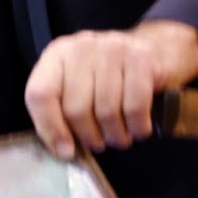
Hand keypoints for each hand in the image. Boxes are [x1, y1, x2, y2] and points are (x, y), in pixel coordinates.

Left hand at [24, 19, 197, 159]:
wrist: (158, 49)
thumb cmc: (110, 77)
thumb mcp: (78, 87)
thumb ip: (61, 113)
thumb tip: (63, 150)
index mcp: (57, 55)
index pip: (40, 93)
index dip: (50, 128)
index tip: (66, 151)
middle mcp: (82, 47)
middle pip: (75, 108)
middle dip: (90, 137)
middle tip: (99, 143)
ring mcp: (113, 48)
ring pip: (106, 111)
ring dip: (115, 136)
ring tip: (119, 137)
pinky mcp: (142, 58)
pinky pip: (135, 107)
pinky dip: (137, 127)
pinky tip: (138, 127)